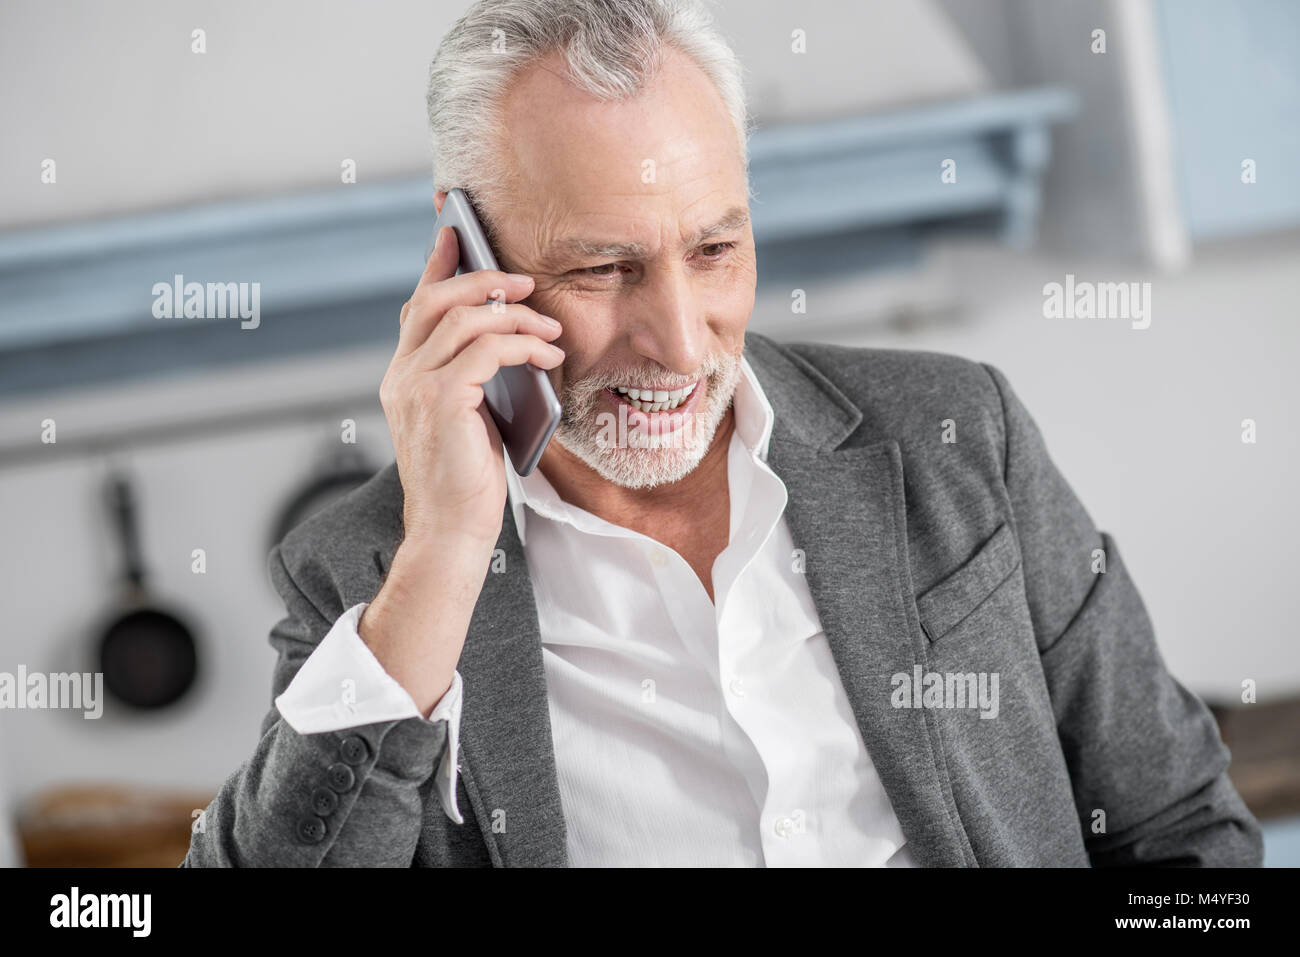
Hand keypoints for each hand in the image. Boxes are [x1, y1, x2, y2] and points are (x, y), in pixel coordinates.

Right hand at [380, 224, 563, 546]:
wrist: (453, 531)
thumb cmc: (468, 480)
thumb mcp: (469, 416)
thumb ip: (473, 376)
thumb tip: (510, 337)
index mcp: (402, 376)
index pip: (416, 305)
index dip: (437, 265)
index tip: (455, 231)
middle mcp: (400, 375)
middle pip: (435, 298)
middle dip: (483, 279)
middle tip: (525, 282)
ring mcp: (414, 387)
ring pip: (465, 319)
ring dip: (516, 316)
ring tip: (551, 329)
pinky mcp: (441, 401)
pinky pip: (487, 350)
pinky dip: (523, 345)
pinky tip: (547, 356)